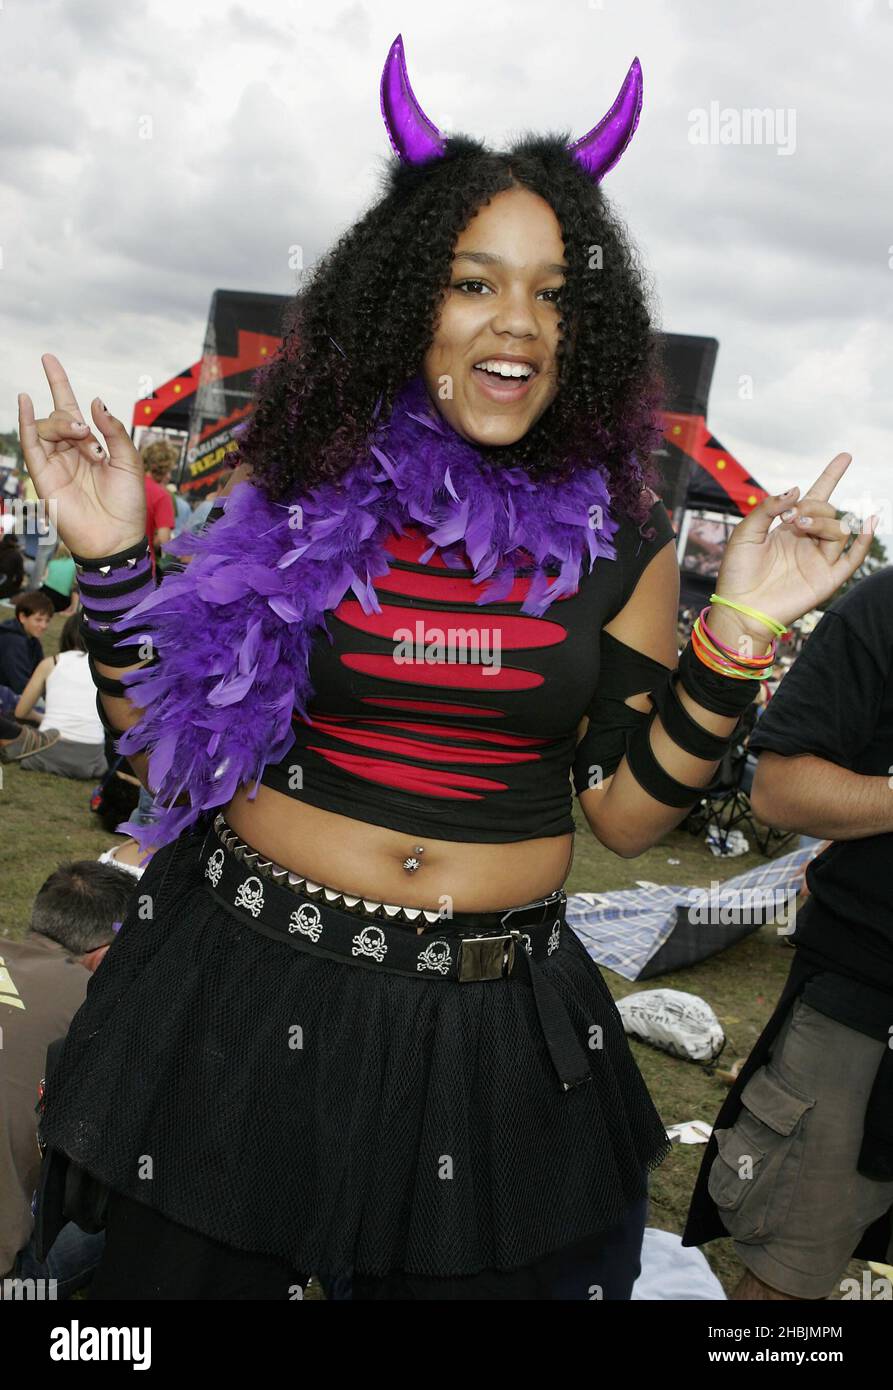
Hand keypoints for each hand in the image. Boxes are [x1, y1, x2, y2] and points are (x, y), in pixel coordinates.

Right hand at [18, 354, 146, 559]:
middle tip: (87, 433)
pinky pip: (30, 444)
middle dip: (70, 418)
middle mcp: (70, 452)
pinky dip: (26, 422)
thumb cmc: (128, 504)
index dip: (59, 383)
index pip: (71, 409)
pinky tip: (24, 401)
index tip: (48, 358)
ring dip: (60, 425)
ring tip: (79, 435)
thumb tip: (95, 402)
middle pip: (59, 417)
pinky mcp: (44, 476)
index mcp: (92, 446)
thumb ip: (115, 431)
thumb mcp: (130, 461)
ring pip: (46, 428)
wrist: (117, 537)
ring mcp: (55, 463)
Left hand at [711, 453, 877, 642]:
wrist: (740, 607)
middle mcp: (808, 541)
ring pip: (838, 530)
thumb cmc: (738, 572)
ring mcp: (819, 559)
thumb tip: (796, 490)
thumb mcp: (745, 533)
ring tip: (801, 525)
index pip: (816, 498)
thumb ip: (768, 508)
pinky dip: (863, 541)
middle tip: (790, 516)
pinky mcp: (827, 579)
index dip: (831, 476)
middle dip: (813, 506)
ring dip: (823, 521)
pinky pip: (853, 558)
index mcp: (789, 528)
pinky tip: (868, 525)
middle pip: (828, 512)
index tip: (845, 456)